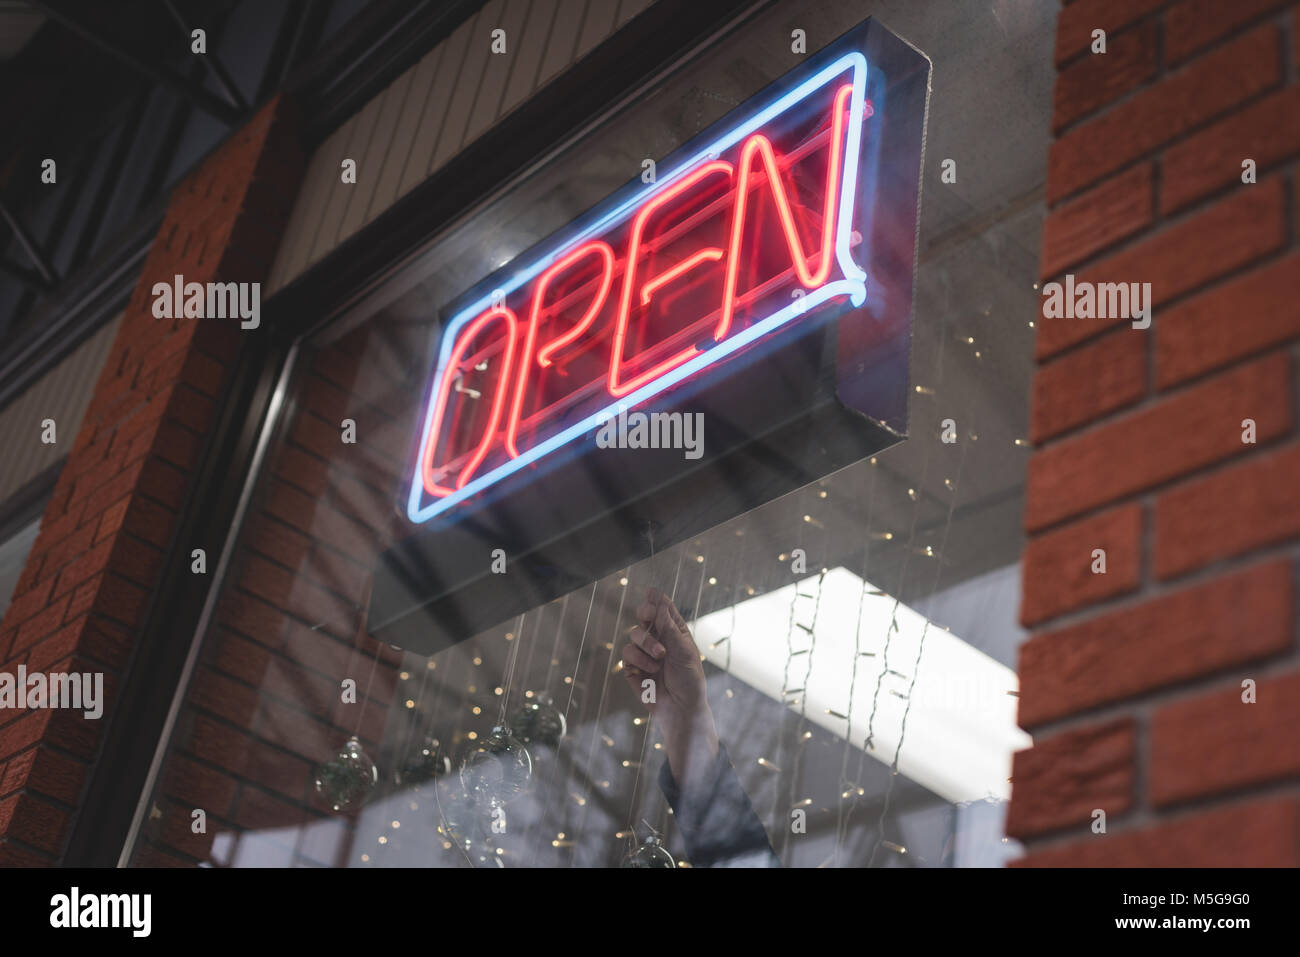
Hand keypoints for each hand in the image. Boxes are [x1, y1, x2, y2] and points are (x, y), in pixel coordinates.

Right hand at [621, 587, 718, 787]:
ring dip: (646, 644)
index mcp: (675, 631)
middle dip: (645, 615)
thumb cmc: (689, 680)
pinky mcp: (632, 668)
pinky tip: (649, 671)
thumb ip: (668, 626)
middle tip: (647, 618)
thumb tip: (657, 600)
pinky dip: (638, 660)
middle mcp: (658, 639)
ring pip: (633, 635)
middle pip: (643, 616)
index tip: (651, 593)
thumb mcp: (683, 649)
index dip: (656, 599)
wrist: (680, 709)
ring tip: (659, 657)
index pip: (663, 608)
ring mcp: (644, 653)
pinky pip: (627, 654)